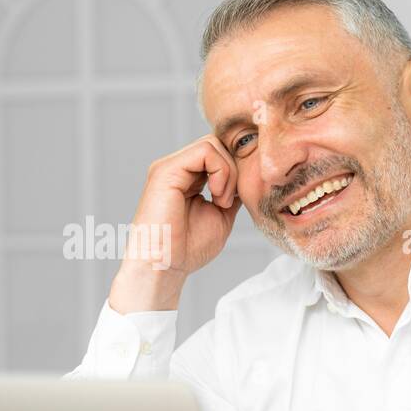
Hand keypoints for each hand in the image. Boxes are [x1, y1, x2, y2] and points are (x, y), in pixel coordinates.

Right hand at [109, 135, 242, 312]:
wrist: (164, 265)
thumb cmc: (188, 248)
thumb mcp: (220, 216)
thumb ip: (230, 193)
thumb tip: (246, 177)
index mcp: (187, 178)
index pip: (219, 155)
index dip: (236, 171)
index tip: (237, 200)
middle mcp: (177, 168)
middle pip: (218, 145)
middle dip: (235, 170)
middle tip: (230, 201)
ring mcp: (170, 167)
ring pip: (213, 144)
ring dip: (229, 173)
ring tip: (223, 201)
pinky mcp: (166, 170)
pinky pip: (205, 151)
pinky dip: (221, 172)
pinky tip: (217, 196)